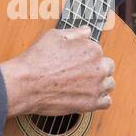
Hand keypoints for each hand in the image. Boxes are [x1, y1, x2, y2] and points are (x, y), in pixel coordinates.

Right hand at [0, 26, 115, 116]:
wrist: (26, 84)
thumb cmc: (37, 59)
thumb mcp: (54, 36)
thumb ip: (75, 33)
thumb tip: (87, 32)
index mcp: (92, 49)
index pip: (99, 51)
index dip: (87, 56)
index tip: (77, 61)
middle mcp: (98, 68)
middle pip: (108, 67)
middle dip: (97, 69)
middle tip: (80, 72)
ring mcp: (96, 87)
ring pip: (109, 84)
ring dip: (100, 84)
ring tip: (84, 84)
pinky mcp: (90, 104)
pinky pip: (106, 102)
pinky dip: (100, 99)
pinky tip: (89, 96)